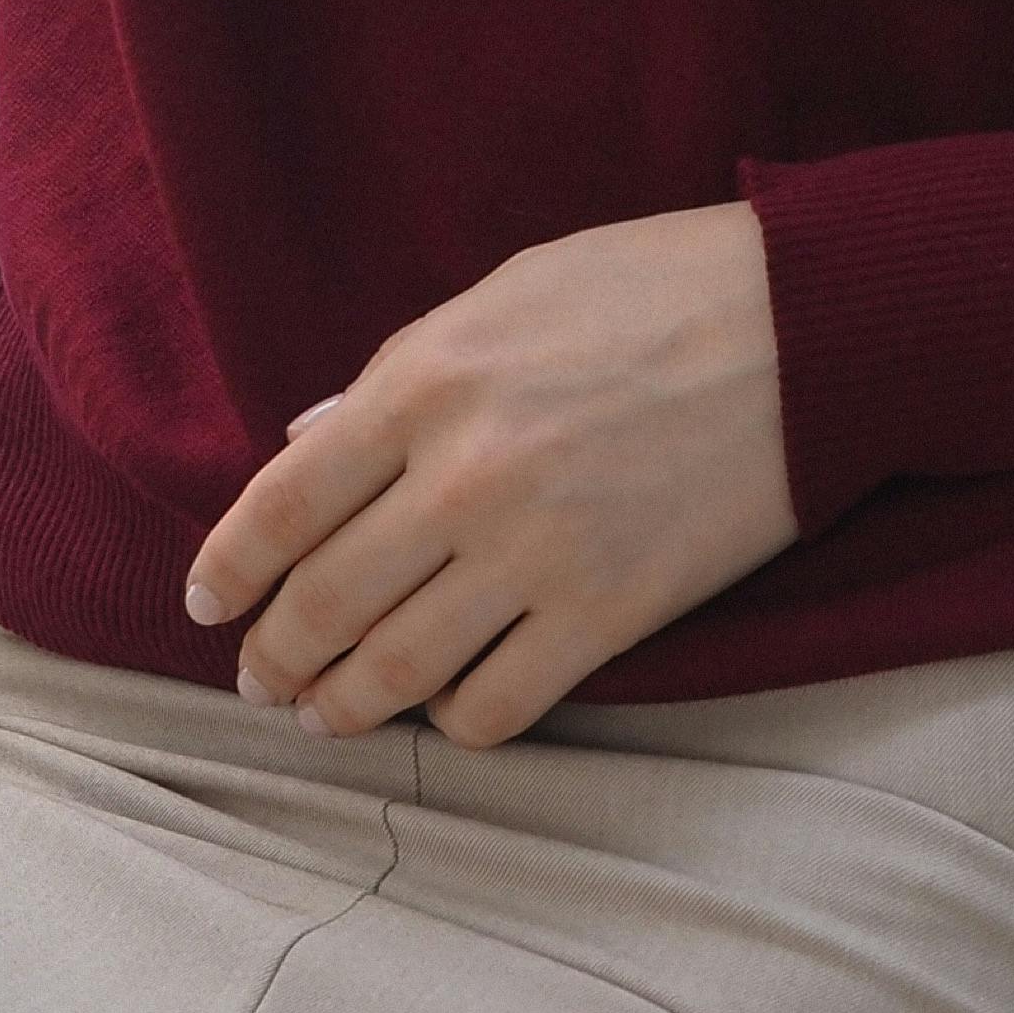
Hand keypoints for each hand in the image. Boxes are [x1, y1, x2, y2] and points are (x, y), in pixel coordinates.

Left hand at [183, 200, 800, 749]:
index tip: (207, 604)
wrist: (806, 326)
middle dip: (272, 658)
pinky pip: (495, 707)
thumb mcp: (505, 293)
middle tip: (259, 680)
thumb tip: (304, 444)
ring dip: (341, 707)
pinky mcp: (609, 615)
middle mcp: (461, 476)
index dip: (228, 568)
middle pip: (322, 603)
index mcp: (424, 381)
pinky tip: (444, 709)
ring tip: (324, 715)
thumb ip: (396, 374)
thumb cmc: (652, 288)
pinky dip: (452, 724)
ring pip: (394, 671)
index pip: (280, 503)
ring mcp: (533, 553)